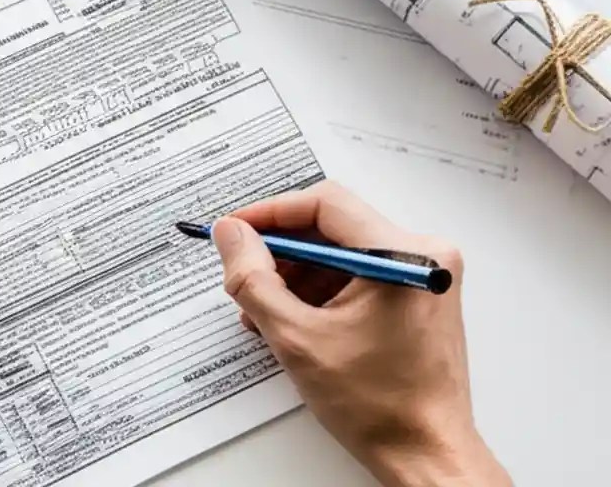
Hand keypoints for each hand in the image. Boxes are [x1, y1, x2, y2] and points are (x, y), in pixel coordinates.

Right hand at [213, 182, 509, 486]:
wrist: (426, 454)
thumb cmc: (381, 406)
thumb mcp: (297, 339)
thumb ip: (255, 280)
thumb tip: (231, 235)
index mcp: (403, 255)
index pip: (325, 204)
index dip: (271, 214)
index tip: (236, 230)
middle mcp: (422, 255)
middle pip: (332, 227)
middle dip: (281, 251)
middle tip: (244, 271)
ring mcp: (423, 275)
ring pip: (341, 252)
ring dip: (297, 274)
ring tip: (263, 310)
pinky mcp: (416, 295)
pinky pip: (357, 274)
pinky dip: (321, 290)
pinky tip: (292, 318)